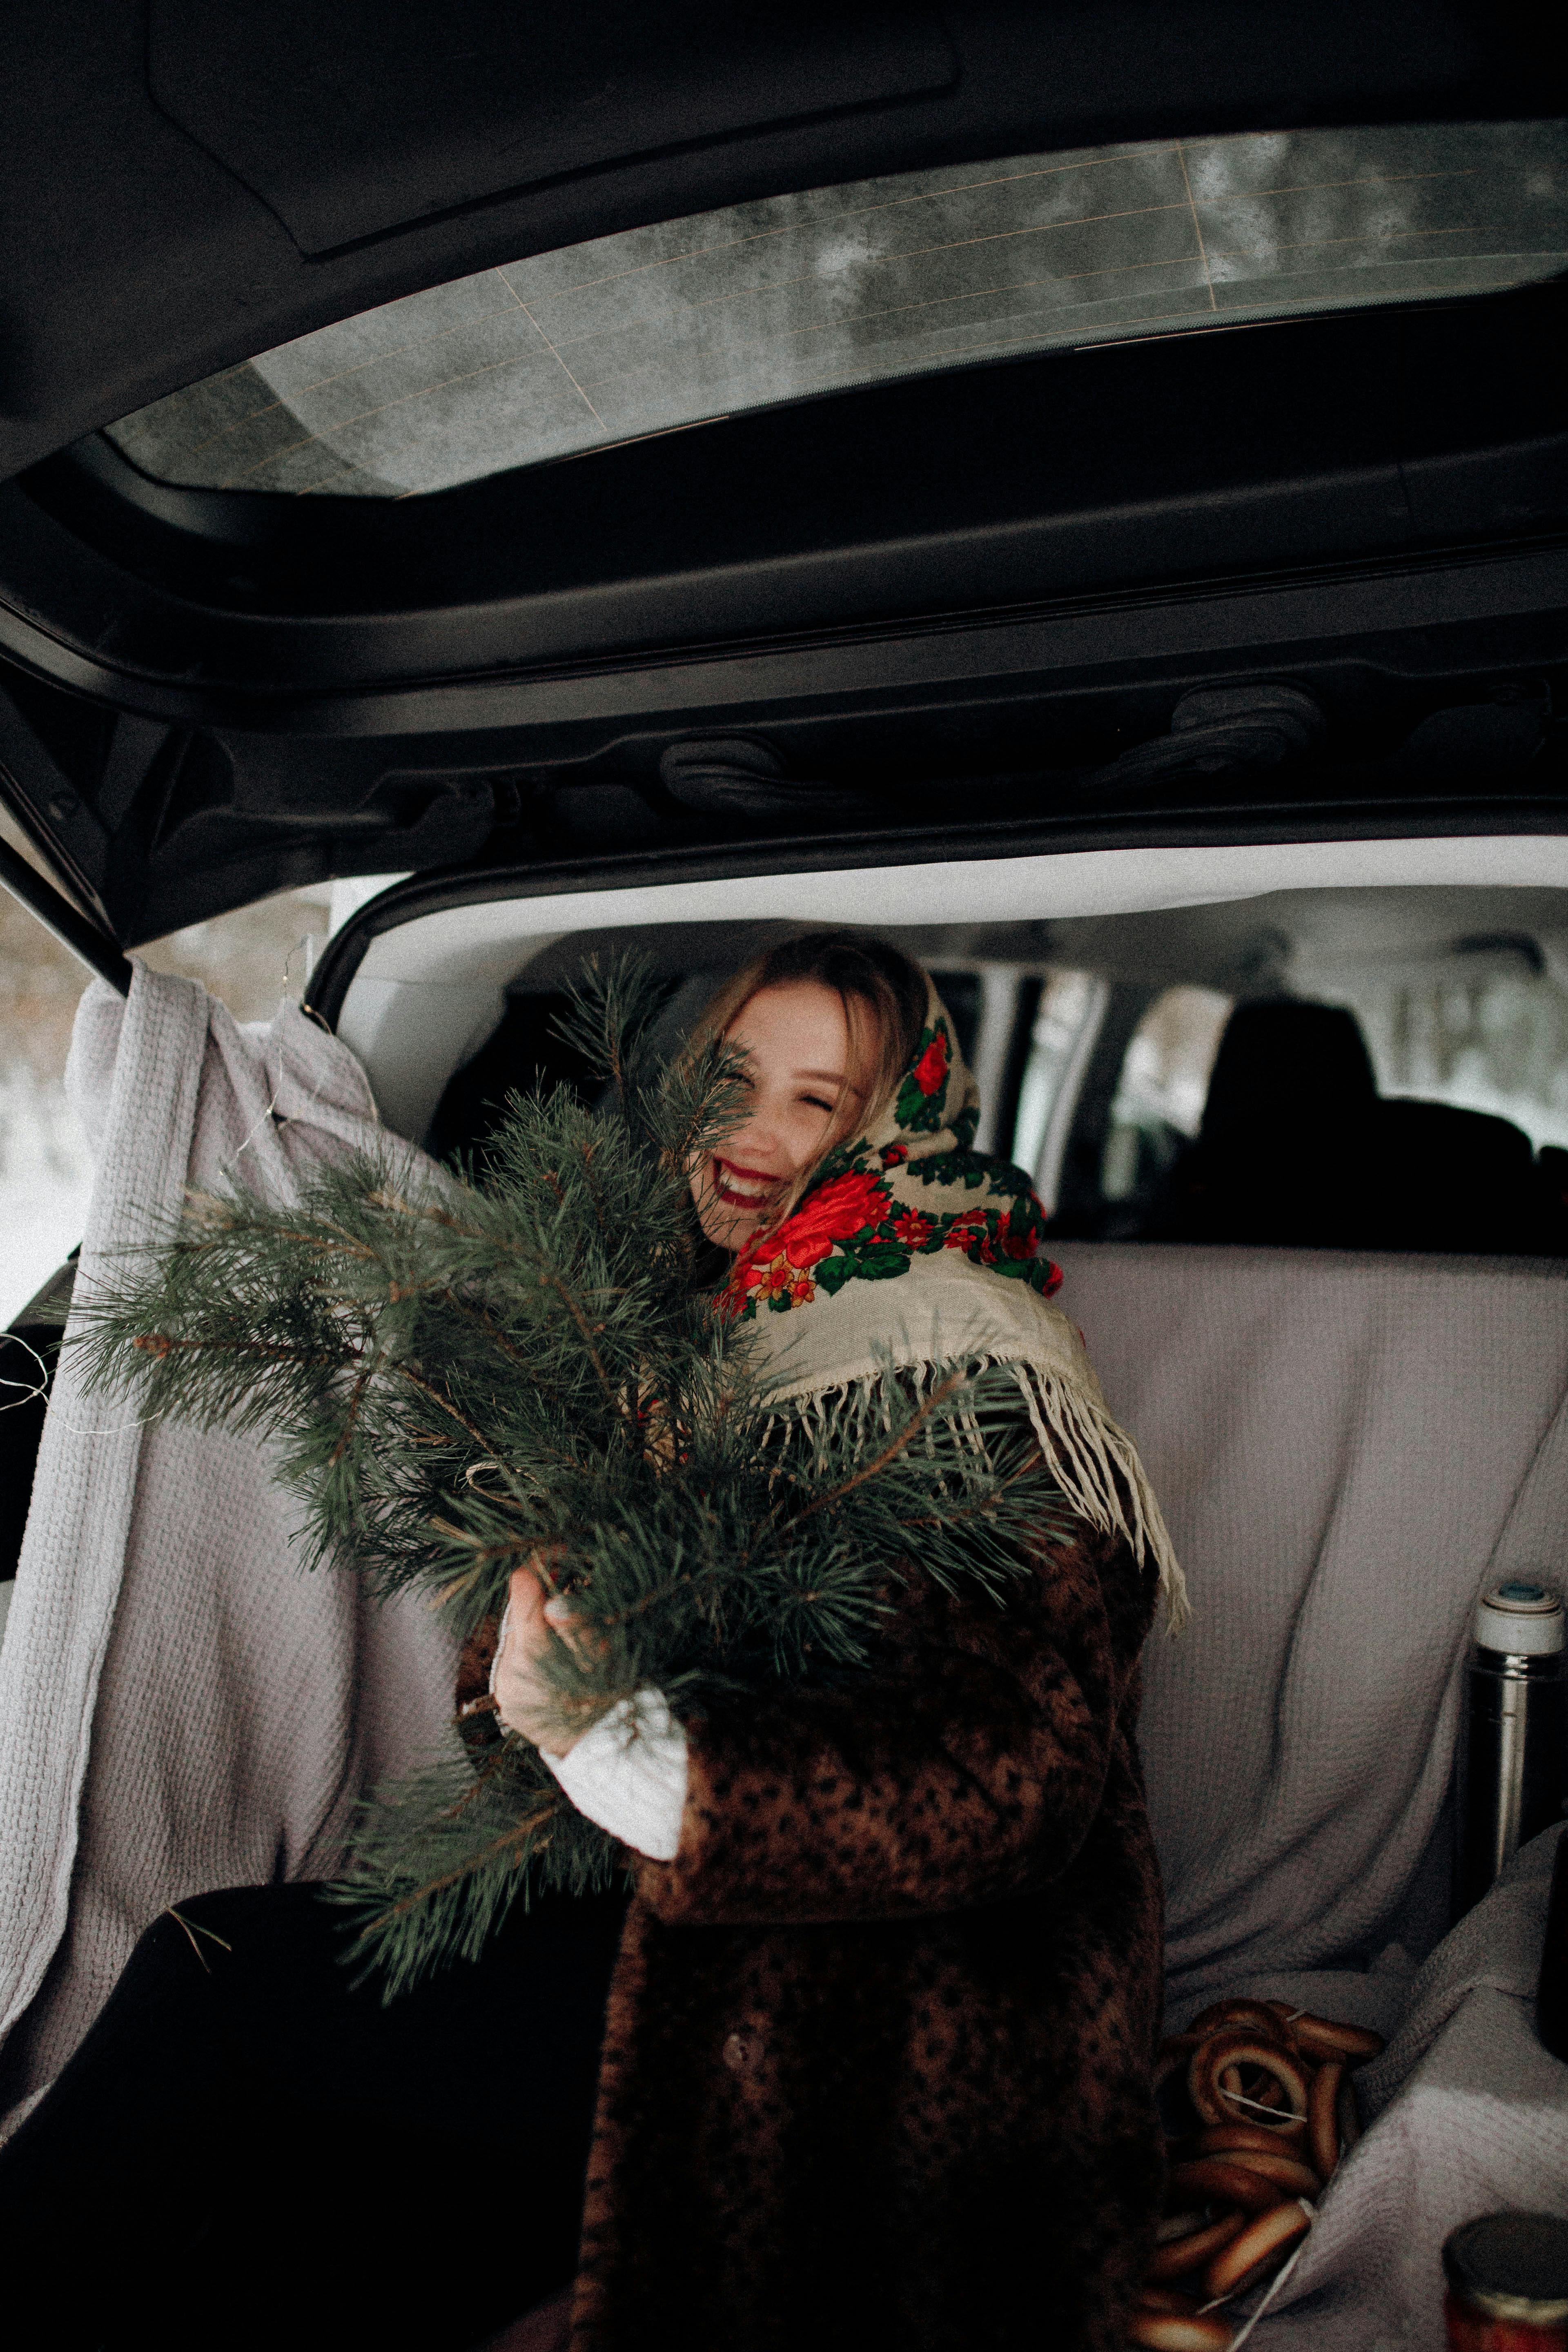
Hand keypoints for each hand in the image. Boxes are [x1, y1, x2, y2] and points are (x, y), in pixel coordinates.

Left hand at [491, 1561, 588, 1758]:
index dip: (543, 1563)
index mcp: (535, 1651)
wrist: (606, 1745)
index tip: (561, 1552)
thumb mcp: (605, 1649)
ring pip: (515, 1636)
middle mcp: (511, 1669)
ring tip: (567, 1638)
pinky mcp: (506, 1702)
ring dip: (538, 1629)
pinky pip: (514, 1663)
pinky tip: (555, 1662)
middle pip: (518, 1611)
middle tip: (571, 1591)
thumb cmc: (612, 1690)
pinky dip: (532, 1655)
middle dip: (543, 1599)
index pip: (523, 1587)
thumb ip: (578, 1622)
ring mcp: (505, 1688)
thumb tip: (554, 1602)